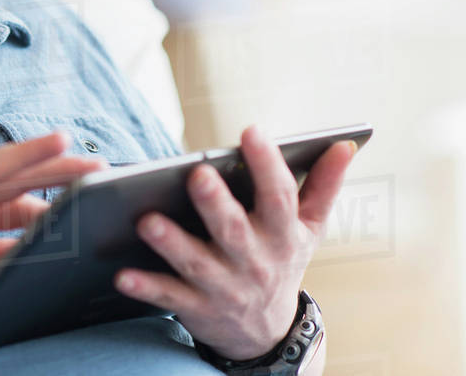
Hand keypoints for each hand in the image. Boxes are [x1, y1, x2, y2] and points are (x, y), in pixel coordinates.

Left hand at [112, 125, 356, 360]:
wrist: (266, 333)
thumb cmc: (281, 260)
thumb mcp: (309, 228)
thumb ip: (324, 186)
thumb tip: (344, 144)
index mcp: (282, 235)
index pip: (279, 197)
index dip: (268, 164)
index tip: (251, 132)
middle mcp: (254, 262)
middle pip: (234, 230)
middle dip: (216, 204)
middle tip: (197, 174)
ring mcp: (224, 287)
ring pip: (197, 264)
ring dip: (172, 243)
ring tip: (146, 220)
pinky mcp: (196, 307)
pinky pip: (169, 297)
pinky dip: (146, 287)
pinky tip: (122, 275)